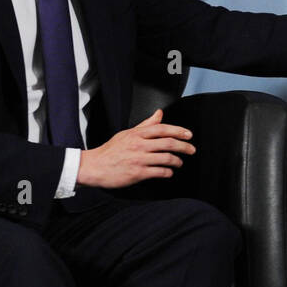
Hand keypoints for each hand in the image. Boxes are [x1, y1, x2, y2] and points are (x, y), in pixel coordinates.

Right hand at [76, 109, 195, 187]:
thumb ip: (146, 124)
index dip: (178, 131)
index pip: (162, 129)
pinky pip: (159, 172)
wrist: (94, 166)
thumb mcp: (127, 133)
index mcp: (136, 134)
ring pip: (166, 158)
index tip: (188, 135)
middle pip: (168, 143)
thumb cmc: (110, 151)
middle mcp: (138, 145)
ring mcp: (138, 159)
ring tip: (180, 162)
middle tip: (191, 149)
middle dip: (184, 146)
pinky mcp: (137, 173)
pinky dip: (168, 172)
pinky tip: (169, 172)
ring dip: (177, 161)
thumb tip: (159, 113)